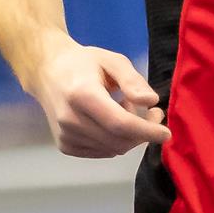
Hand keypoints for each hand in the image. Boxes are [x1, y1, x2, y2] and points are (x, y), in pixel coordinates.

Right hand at [31, 45, 169, 157]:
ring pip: (113, 149)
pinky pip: (103, 151)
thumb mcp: (112, 60)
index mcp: (82, 95)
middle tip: (154, 112)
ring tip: (127, 108)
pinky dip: (115, 140)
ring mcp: (65, 135)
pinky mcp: (65, 145)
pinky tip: (112, 119)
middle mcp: (70, 119)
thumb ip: (133, 80)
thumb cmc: (84, 63)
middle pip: (119, 140)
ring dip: (130, 135)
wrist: (47, 71)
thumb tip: (151, 102)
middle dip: (143, 132)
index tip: (166, 133)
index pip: (120, 124)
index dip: (146, 131)